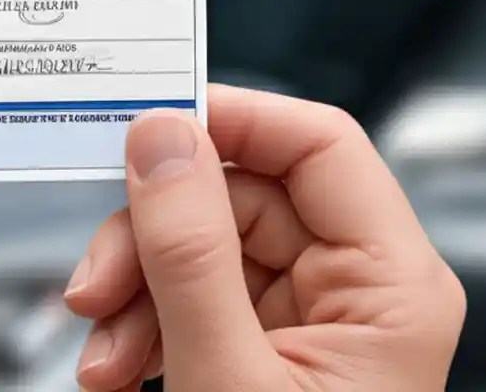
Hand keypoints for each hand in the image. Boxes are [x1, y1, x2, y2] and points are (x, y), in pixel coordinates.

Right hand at [64, 84, 465, 390]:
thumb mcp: (226, 377)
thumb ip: (188, 251)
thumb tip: (161, 141)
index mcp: (389, 285)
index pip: (318, 144)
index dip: (232, 119)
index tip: (148, 126)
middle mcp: (353, 290)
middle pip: (237, 197)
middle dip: (150, 237)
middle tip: (96, 281)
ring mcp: (303, 320)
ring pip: (198, 246)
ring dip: (132, 291)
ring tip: (101, 351)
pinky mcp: (258, 345)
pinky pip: (187, 295)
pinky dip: (138, 324)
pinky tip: (114, 366)